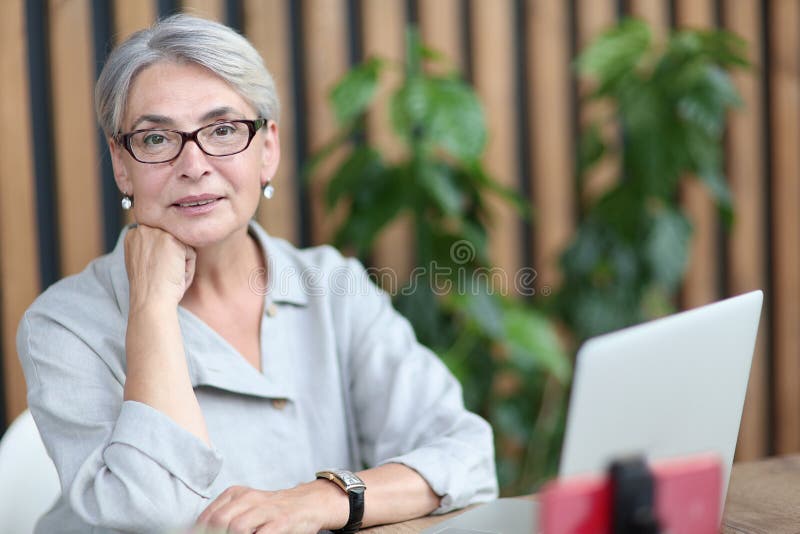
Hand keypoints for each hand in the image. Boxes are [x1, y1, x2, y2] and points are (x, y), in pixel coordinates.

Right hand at [124, 224, 195, 309]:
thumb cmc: (150, 289)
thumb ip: (152, 247)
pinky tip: (175, 276)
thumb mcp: (144, 262)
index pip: (161, 239)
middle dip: (173, 260)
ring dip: (181, 265)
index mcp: (133, 234)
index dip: (163, 258)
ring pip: (183, 247)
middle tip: (162, 276)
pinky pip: (191, 253)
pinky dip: (188, 268)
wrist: (151, 301)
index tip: (156, 272)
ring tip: (169, 277)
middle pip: (173, 242)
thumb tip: (172, 243)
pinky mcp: (171, 240)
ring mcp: (156, 233)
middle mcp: (142, 230)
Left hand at [195, 482, 345, 533]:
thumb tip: (197, 530)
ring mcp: (266, 510)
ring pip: (236, 527)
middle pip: (219, 520)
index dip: (198, 531)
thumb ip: (225, 516)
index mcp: (236, 494)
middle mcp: (250, 499)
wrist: (307, 503)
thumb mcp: (246, 505)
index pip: (208, 516)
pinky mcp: (282, 522)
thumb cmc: (271, 510)